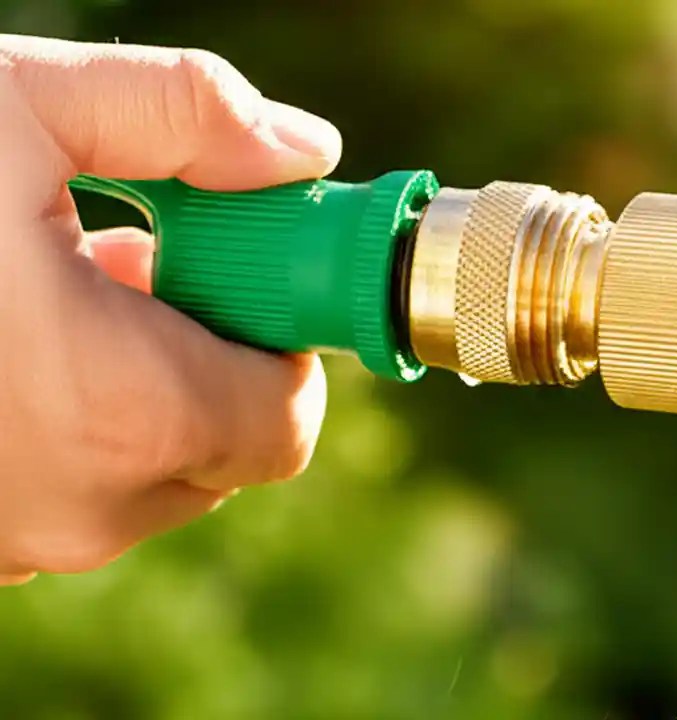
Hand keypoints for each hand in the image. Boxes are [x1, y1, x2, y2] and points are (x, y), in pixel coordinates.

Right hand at [0, 35, 338, 583]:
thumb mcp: (10, 103)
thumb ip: (183, 113)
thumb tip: (302, 151)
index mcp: (120, 414)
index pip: (285, 416)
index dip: (279, 331)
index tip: (245, 263)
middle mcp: (73, 508)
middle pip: (222, 446)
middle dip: (206, 350)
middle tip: (143, 257)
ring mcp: (6, 542)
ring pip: (141, 471)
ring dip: (134, 382)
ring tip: (53, 284)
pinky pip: (59, 490)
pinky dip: (64, 422)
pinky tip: (0, 340)